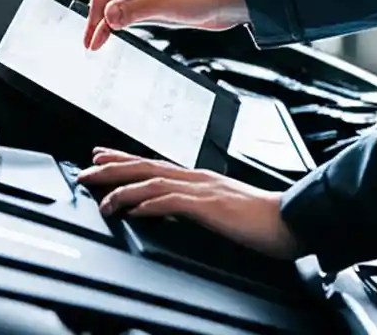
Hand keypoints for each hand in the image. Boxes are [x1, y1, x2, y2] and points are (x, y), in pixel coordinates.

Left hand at [77, 148, 301, 259]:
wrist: (290, 219)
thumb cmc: (261, 217)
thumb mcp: (221, 209)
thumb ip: (195, 205)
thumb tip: (167, 209)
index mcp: (199, 177)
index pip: (153, 163)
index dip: (123, 159)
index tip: (99, 157)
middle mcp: (197, 177)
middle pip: (145, 166)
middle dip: (112, 168)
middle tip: (85, 170)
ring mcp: (203, 189)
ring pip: (153, 181)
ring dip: (123, 188)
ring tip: (102, 197)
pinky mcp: (210, 206)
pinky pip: (173, 201)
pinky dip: (150, 203)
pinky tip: (134, 209)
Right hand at [83, 0, 247, 50]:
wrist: (230, 3)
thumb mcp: (167, 6)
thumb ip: (135, 12)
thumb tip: (108, 17)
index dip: (95, 5)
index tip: (93, 27)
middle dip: (97, 17)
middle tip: (91, 41)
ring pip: (118, 7)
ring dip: (107, 23)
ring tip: (98, 42)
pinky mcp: (157, 7)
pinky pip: (131, 15)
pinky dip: (121, 25)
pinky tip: (116, 34)